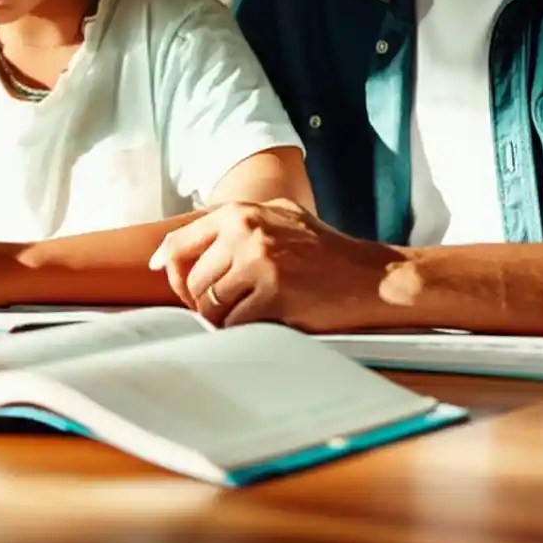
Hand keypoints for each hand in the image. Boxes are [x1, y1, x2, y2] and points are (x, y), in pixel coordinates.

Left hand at [149, 199, 408, 331]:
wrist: (372, 276)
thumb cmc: (324, 250)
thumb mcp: (279, 217)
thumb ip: (230, 226)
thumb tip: (169, 253)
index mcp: (241, 213)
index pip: (181, 242)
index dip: (170, 268)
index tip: (170, 281)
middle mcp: (246, 233)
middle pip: (194, 281)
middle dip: (203, 301)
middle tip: (222, 309)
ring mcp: (260, 263)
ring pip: (210, 304)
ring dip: (221, 318)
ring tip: (246, 315)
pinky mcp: (274, 295)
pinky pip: (234, 323)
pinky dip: (241, 330)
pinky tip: (261, 323)